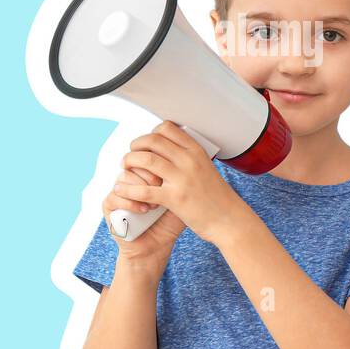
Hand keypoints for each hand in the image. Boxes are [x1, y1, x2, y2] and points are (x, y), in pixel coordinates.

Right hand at [101, 160, 185, 278]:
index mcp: (147, 171)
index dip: (159, 158)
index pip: (150, 151)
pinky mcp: (110, 206)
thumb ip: (183, 178)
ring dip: (141, 188)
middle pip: (136, 159)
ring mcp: (120, 190)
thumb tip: (193, 156)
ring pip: (124, 176)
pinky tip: (145, 210)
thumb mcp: (181, 198)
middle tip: (161, 185)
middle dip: (150, 171)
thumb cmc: (170, 222)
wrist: (158, 247)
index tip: (172, 173)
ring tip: (155, 204)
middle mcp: (132, 178)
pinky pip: (115, 196)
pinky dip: (131, 203)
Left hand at [115, 121, 250, 243]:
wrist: (229, 220)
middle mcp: (189, 160)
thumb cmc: (218, 197)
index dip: (151, 133)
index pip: (167, 128)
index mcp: (196, 151)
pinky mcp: (175, 199)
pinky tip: (121, 190)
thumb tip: (171, 149)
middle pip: (153, 140)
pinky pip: (144, 190)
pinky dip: (128, 189)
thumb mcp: (207, 168)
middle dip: (136, 145)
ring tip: (125, 168)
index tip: (146, 143)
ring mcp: (182, 179)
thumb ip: (190, 158)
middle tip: (131, 154)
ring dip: (129, 162)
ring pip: (146, 160)